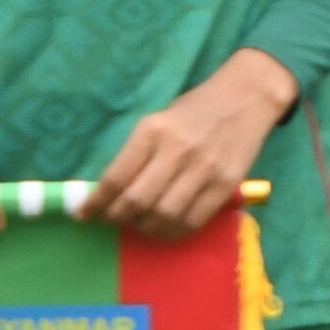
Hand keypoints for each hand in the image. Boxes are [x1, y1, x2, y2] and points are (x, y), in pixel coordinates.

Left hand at [87, 51, 299, 236]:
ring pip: (164, 216)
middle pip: (137, 201)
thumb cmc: (195, 109)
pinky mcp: (225, 184)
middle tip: (113, 221)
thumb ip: (137, 155)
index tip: (84, 215)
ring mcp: (204, 169)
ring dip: (146, 228)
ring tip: (141, 224)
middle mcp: (177, 150)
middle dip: (117, 218)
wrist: (245, 98)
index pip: (116, 177)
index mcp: (153, 131)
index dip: (96, 203)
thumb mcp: (159, 122)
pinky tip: (166, 227)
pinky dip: (174, 231)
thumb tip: (111, 193)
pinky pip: (194, 220)